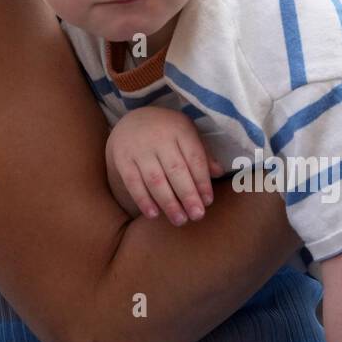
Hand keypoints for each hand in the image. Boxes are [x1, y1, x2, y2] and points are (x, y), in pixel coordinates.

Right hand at [106, 108, 222, 224]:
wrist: (130, 121)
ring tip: (179, 220)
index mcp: (180, 129)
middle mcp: (159, 137)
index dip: (202, 181)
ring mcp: (139, 148)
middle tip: (197, 216)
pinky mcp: (122, 159)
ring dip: (168, 203)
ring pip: (155, 179)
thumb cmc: (166, 132)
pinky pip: (133, 182)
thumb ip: (202, 153)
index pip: (194, 157)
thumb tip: (219, 172)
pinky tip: (154, 214)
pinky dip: (143, 200)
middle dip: (188, 195)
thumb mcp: (186, 134)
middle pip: (176, 170)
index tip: (208, 201)